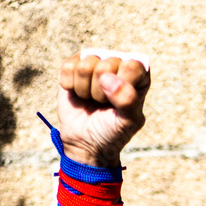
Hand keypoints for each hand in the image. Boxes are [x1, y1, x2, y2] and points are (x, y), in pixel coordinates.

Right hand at [56, 53, 150, 168]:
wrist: (85, 143)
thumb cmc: (112, 132)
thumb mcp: (128, 123)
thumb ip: (127, 101)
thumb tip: (107, 79)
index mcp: (137, 74)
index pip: (132, 66)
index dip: (122, 86)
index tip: (119, 104)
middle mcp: (116, 64)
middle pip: (106, 66)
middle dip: (102, 93)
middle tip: (103, 105)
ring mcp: (94, 62)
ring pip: (86, 66)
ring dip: (86, 90)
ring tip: (91, 101)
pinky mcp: (73, 65)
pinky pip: (68, 68)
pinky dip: (71, 86)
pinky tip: (78, 95)